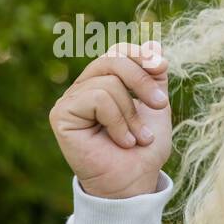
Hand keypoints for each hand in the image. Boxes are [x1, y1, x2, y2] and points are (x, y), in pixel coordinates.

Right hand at [48, 41, 171, 198]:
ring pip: (108, 82)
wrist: (135, 181)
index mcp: (104, 82)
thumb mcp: (156, 106)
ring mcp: (70, 99)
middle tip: (160, 105)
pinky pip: (98, 98)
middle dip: (143, 81)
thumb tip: (154, 42)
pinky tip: (122, 141)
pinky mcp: (61, 114)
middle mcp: (84, 87)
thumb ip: (153, 75)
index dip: (140, 55)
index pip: (118, 52)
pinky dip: (118, 121)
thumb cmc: (144, 148)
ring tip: (137, 137)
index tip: (162, 67)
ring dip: (132, 114)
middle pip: (113, 59)